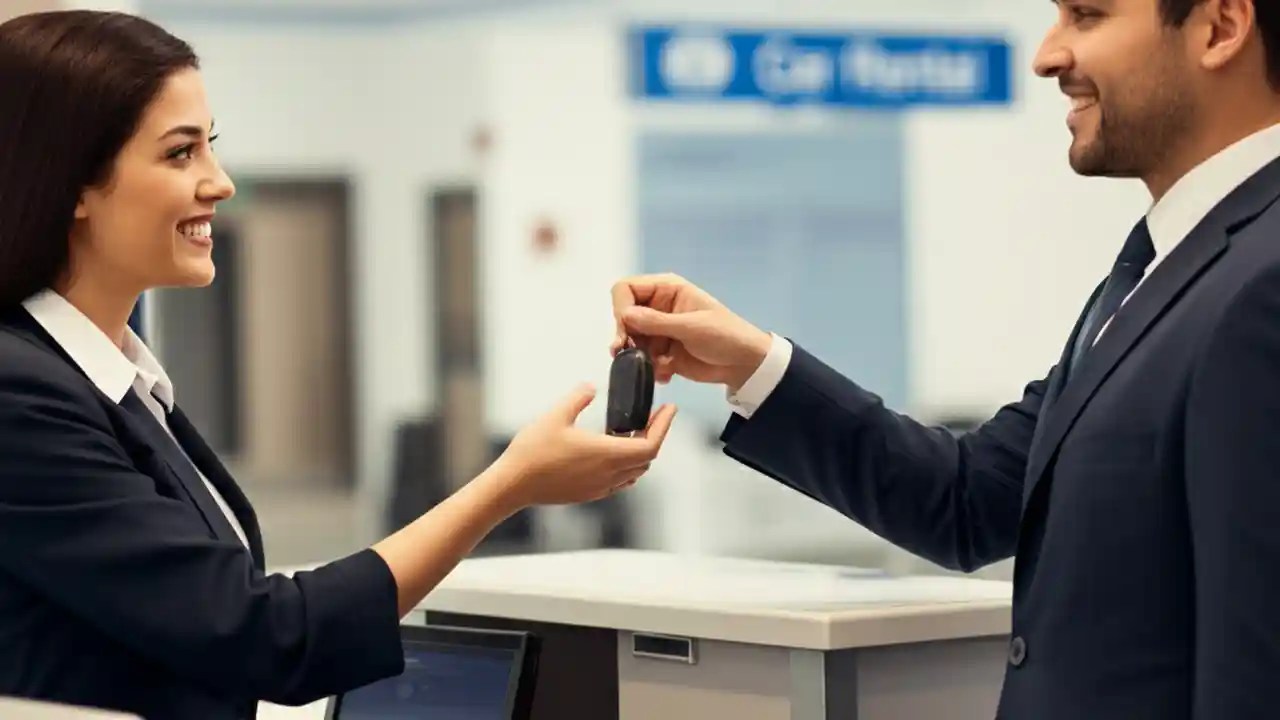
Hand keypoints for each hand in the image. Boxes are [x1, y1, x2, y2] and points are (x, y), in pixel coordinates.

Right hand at [496, 384, 676, 507]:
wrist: (513, 485)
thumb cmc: (532, 451)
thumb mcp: (555, 415)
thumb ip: (578, 398)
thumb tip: (591, 387)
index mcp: (606, 455)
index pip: (650, 445)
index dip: (664, 427)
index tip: (669, 409)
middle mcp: (608, 475)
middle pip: (646, 459)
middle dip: (654, 436)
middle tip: (653, 416)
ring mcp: (599, 488)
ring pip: (634, 472)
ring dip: (640, 452)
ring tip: (633, 431)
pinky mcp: (589, 494)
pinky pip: (619, 481)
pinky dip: (626, 465)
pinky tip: (612, 451)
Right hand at [610, 273, 771, 390]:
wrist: (744, 364)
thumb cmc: (724, 335)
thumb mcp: (691, 327)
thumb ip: (657, 322)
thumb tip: (625, 316)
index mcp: (666, 290)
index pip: (627, 289)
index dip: (621, 307)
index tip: (625, 329)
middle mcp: (658, 307)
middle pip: (624, 315)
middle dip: (624, 335)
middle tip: (625, 353)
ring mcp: (659, 331)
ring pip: (630, 340)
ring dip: (637, 355)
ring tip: (652, 367)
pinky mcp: (662, 352)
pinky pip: (642, 358)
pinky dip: (650, 368)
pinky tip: (666, 373)